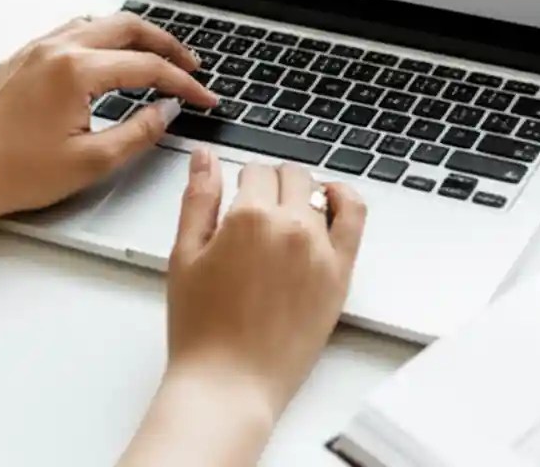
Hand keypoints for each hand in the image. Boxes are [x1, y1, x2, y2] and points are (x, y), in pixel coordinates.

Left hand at [0, 13, 217, 218]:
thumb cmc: (19, 171)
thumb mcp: (95, 159)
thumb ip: (141, 130)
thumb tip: (167, 110)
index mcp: (76, 70)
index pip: (148, 67)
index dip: (184, 83)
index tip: (203, 98)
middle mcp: (55, 49)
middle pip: (128, 27)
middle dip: (167, 45)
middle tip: (190, 65)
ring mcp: (35, 50)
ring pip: (98, 23)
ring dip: (134, 36)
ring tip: (156, 57)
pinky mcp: (21, 59)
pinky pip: (69, 32)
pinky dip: (100, 39)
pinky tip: (108, 57)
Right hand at [165, 151, 365, 417]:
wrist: (230, 382)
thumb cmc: (201, 330)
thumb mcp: (184, 255)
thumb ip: (198, 199)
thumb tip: (205, 157)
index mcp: (248, 218)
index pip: (255, 172)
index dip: (244, 180)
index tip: (240, 192)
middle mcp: (290, 227)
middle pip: (291, 176)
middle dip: (273, 182)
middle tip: (261, 202)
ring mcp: (321, 249)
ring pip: (321, 193)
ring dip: (306, 190)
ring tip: (292, 204)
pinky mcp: (341, 273)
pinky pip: (355, 218)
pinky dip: (346, 200)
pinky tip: (333, 201)